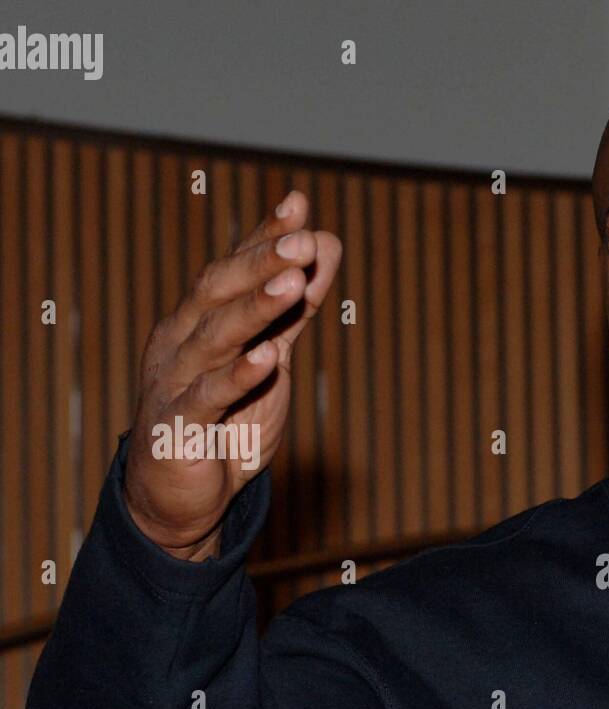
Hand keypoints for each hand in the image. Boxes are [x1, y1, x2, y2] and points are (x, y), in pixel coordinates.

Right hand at [123, 190, 341, 558]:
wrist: (182, 498)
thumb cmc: (226, 423)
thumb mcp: (270, 361)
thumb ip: (295, 309)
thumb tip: (326, 244)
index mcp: (200, 320)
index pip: (234, 269)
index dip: (265, 236)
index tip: (299, 203)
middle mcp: (181, 342)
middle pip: (220, 292)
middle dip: (262, 262)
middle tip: (305, 237)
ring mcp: (175, 382)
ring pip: (216, 337)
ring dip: (255, 308)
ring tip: (293, 281)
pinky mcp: (179, 427)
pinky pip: (208, 397)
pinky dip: (237, 377)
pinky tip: (267, 358)